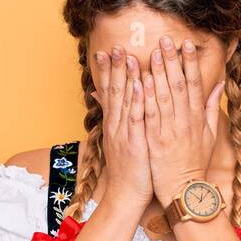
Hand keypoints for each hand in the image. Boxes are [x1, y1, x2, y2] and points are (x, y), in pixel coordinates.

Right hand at [90, 46, 151, 212]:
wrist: (125, 195)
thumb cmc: (129, 168)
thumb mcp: (118, 140)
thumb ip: (114, 118)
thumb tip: (102, 99)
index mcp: (115, 124)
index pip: (109, 92)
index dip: (108, 71)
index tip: (107, 50)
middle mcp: (116, 125)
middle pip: (114, 91)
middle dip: (115, 67)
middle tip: (117, 45)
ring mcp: (123, 134)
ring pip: (124, 101)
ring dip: (125, 77)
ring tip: (127, 56)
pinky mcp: (133, 143)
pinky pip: (135, 118)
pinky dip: (136, 101)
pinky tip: (138, 85)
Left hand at [142, 35, 225, 205]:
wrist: (184, 189)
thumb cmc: (195, 163)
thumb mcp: (210, 135)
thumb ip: (213, 108)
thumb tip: (220, 84)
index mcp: (198, 117)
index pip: (194, 84)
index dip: (190, 63)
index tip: (186, 45)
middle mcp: (185, 120)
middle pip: (178, 84)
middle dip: (172, 60)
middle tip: (165, 40)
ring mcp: (169, 129)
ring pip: (163, 95)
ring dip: (157, 72)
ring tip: (152, 52)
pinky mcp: (155, 139)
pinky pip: (149, 114)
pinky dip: (145, 96)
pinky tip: (140, 80)